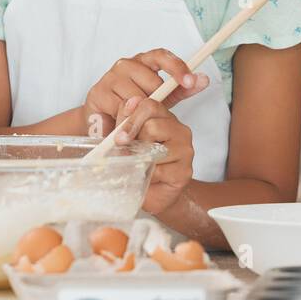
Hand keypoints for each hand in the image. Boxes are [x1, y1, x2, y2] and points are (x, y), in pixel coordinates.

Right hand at [83, 49, 207, 139]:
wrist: (104, 123)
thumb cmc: (134, 108)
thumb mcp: (161, 99)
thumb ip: (181, 90)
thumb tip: (204, 79)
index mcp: (144, 61)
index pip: (162, 56)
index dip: (177, 67)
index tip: (189, 81)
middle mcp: (126, 64)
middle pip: (152, 81)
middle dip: (157, 101)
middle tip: (154, 114)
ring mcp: (110, 77)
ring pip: (136, 97)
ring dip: (140, 114)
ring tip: (138, 123)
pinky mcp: (98, 92)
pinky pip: (120, 109)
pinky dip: (126, 120)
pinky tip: (125, 126)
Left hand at [113, 96, 193, 213]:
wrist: (151, 193)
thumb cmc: (137, 163)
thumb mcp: (124, 140)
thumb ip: (120, 123)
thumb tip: (115, 111)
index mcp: (163, 117)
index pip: (149, 105)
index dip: (130, 119)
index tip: (119, 135)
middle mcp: (178, 130)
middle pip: (151, 126)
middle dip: (134, 141)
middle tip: (126, 151)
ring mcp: (185, 150)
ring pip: (155, 148)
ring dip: (140, 160)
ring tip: (139, 166)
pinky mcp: (185, 171)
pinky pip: (159, 170)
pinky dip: (147, 176)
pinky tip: (148, 178)